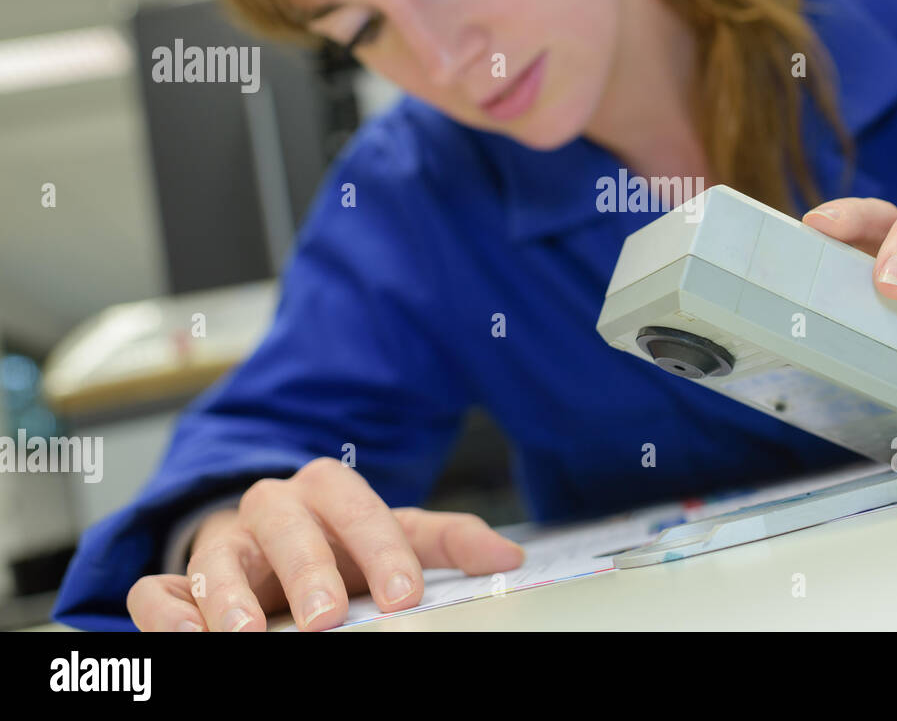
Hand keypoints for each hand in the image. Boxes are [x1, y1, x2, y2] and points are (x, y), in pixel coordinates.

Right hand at [126, 457, 523, 630]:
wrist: (273, 545)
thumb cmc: (341, 544)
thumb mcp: (397, 536)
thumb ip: (449, 543)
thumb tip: (509, 558)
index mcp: (329, 490)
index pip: (357, 507)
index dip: (381, 548)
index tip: (404, 594)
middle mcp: (273, 508)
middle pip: (287, 524)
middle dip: (307, 569)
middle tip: (329, 617)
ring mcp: (222, 543)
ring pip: (217, 555)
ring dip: (226, 594)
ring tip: (246, 634)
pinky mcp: (179, 578)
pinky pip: (159, 589)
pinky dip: (167, 610)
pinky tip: (188, 635)